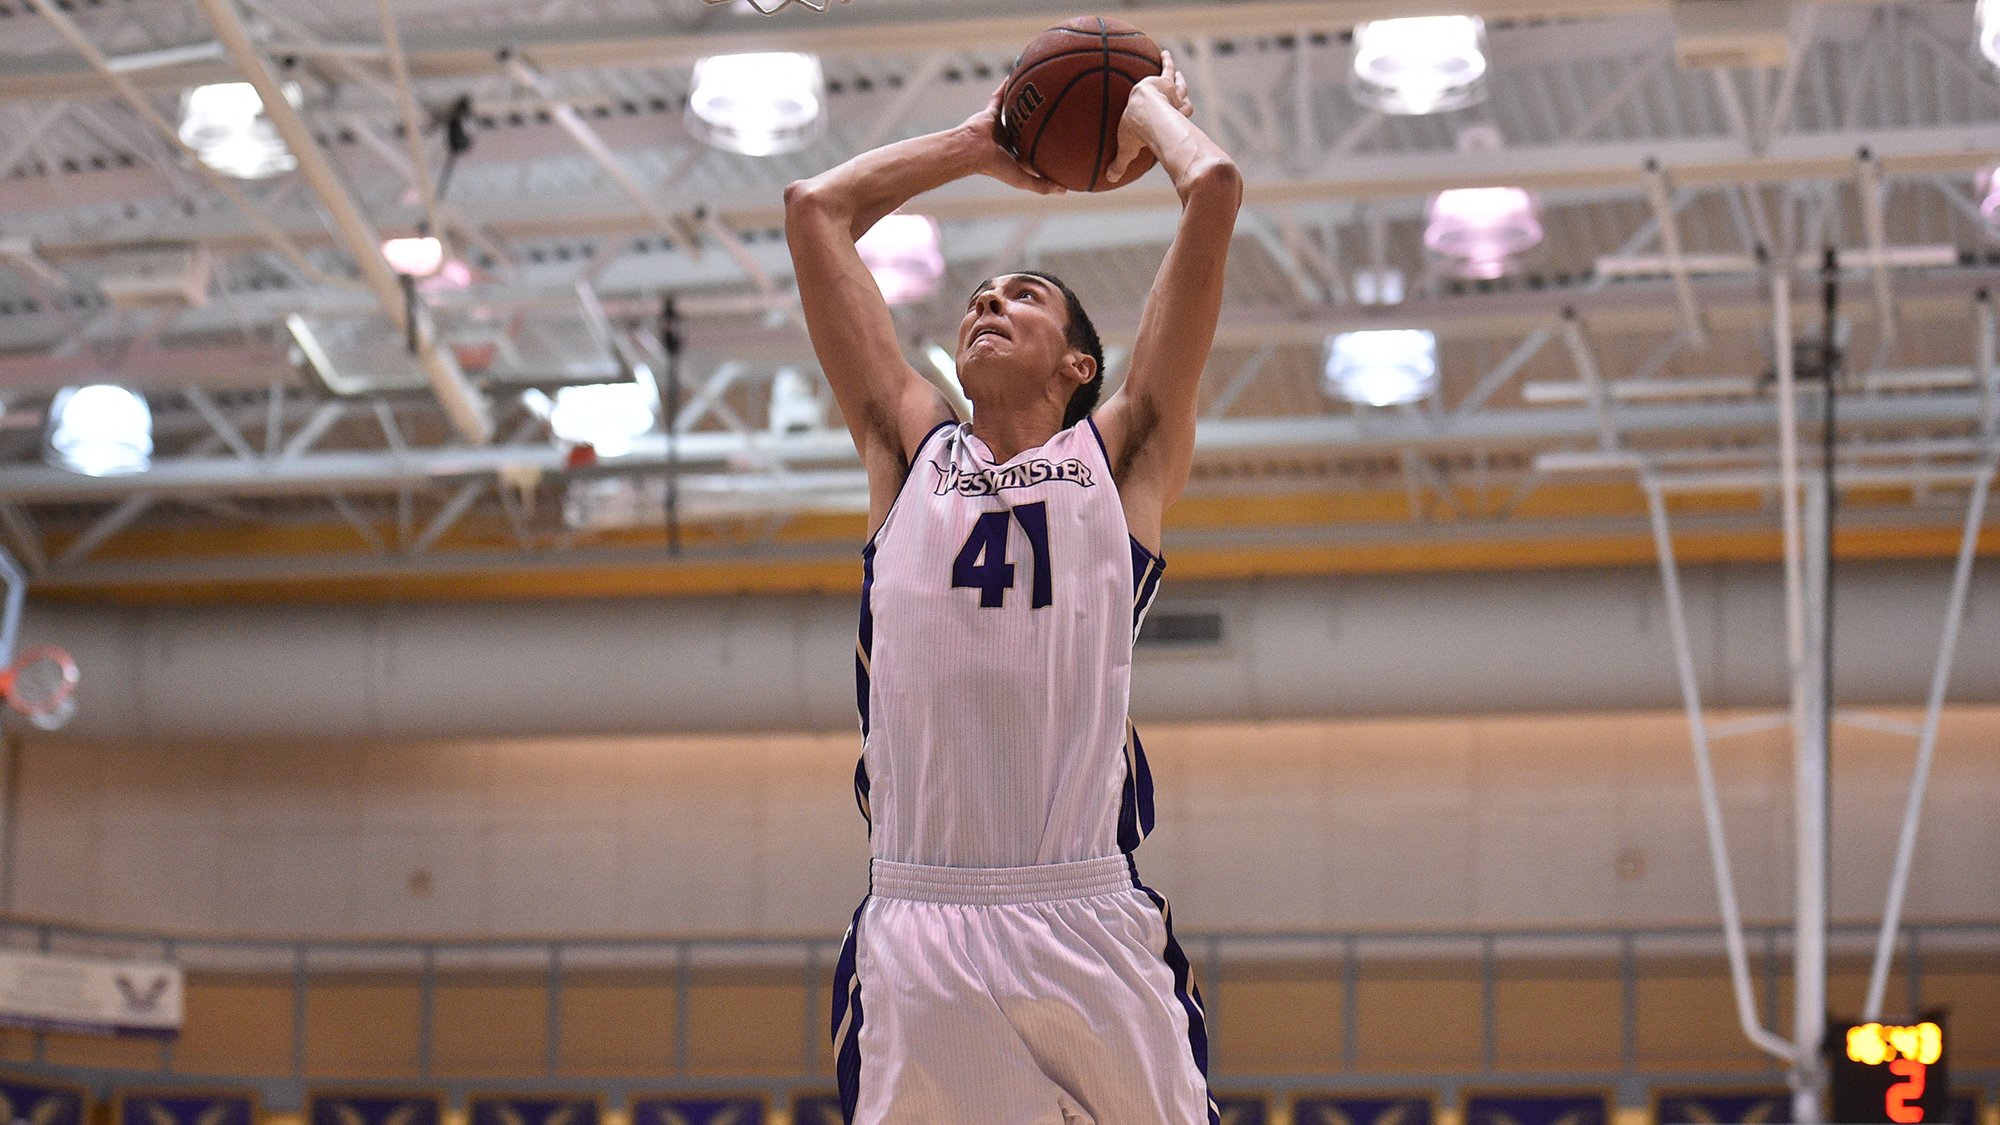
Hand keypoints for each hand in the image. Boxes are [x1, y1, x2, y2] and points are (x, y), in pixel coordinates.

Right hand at [962, 82, 1064, 194]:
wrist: (971, 151)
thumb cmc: (994, 167)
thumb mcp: (1021, 179)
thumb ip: (1042, 185)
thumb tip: (1065, 191)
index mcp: (1014, 155)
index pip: (1033, 151)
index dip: (1045, 147)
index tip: (1062, 141)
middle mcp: (1008, 140)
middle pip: (1026, 129)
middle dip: (1038, 122)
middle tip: (1056, 112)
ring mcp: (998, 126)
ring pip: (1015, 112)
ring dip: (1024, 103)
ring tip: (1039, 91)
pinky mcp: (989, 113)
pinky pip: (1000, 97)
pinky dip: (1006, 86)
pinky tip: (1018, 73)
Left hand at [1105, 49, 1191, 184]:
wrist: (1145, 113)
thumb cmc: (1139, 133)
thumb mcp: (1128, 149)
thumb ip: (1120, 163)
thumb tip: (1109, 178)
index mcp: (1173, 121)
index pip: (1182, 115)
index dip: (1183, 112)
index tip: (1186, 110)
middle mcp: (1177, 106)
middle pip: (1183, 97)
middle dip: (1182, 91)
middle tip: (1182, 85)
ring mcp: (1172, 93)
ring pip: (1178, 83)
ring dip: (1177, 77)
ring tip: (1176, 69)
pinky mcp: (1163, 80)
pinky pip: (1166, 68)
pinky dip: (1166, 61)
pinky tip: (1163, 52)